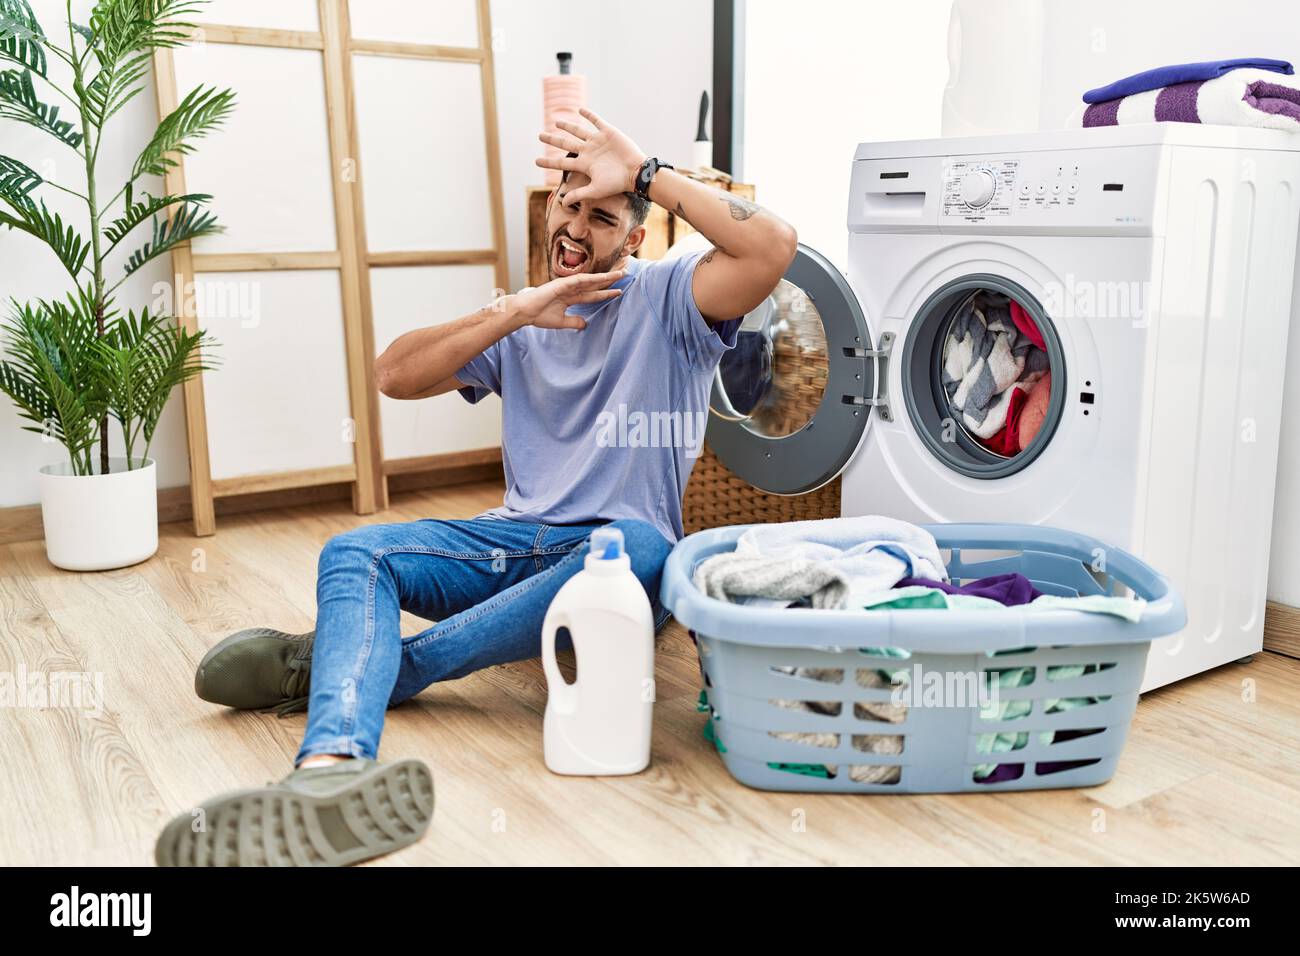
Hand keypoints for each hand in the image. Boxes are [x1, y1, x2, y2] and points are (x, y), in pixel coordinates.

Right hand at [509, 270, 624, 330]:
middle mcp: (571, 289)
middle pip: (594, 283)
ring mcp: (566, 285)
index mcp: (571, 297)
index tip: (619, 291)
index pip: (592, 294)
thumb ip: (574, 321)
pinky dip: (591, 278)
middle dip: (610, 280)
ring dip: (605, 277)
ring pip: (590, 279)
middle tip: (625, 274)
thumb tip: (585, 324)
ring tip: (620, 274)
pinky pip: (579, 280)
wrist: (525, 313)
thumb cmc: (539, 315)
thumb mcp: (561, 322)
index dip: (606, 292)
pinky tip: (603, 277)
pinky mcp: (561, 284)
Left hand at [535, 108, 646, 205]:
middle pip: (566, 144)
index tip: (536, 161)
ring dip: (567, 126)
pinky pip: (596, 121)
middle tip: (540, 136)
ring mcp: (598, 141)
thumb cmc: (617, 183)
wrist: (636, 171)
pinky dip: (588, 115)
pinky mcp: (608, 132)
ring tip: (556, 122)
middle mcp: (589, 152)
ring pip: (578, 131)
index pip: (562, 162)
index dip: (549, 162)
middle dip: (552, 140)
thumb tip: (562, 203)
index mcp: (584, 164)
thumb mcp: (596, 189)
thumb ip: (579, 194)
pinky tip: (580, 110)